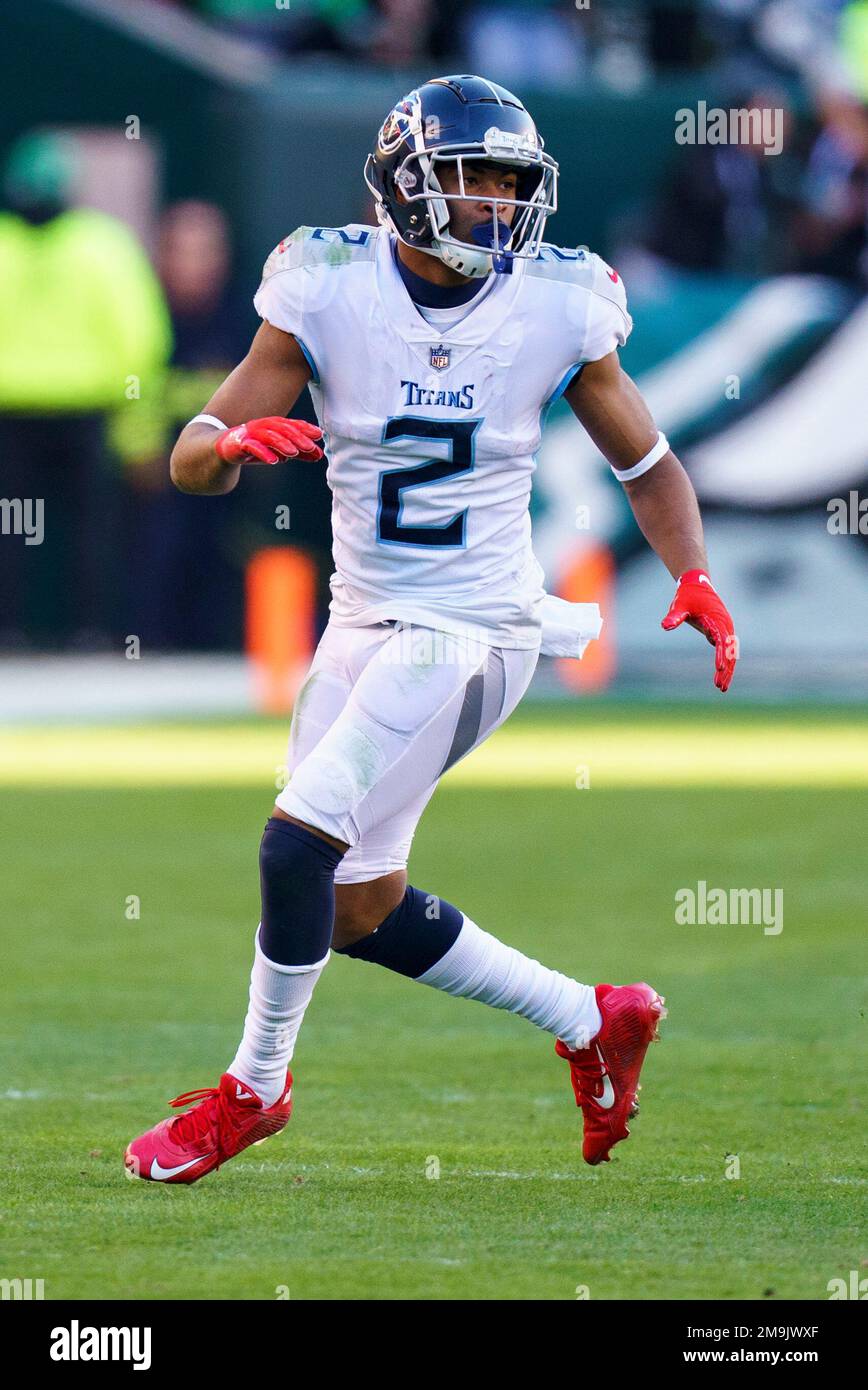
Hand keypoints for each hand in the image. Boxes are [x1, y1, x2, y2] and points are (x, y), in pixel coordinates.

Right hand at [214, 416, 322, 464]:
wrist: (222, 452)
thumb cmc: (253, 449)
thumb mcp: (278, 451)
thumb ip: (298, 453)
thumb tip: (319, 455)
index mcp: (271, 426)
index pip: (290, 424)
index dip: (304, 428)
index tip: (319, 434)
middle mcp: (261, 426)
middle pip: (281, 428)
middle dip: (296, 436)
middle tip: (310, 446)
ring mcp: (249, 434)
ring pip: (267, 435)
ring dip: (281, 443)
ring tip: (294, 452)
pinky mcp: (237, 444)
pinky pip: (251, 447)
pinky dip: (263, 453)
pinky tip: (274, 460)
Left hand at [661, 569, 737, 691]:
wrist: (697, 585)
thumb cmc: (687, 596)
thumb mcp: (679, 605)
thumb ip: (674, 617)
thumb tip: (665, 626)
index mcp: (716, 619)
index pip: (721, 640)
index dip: (721, 654)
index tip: (719, 668)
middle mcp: (725, 625)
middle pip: (729, 651)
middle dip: (726, 670)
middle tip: (720, 687)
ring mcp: (726, 629)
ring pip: (730, 653)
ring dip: (728, 670)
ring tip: (721, 688)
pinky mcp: (723, 632)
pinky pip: (727, 650)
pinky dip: (726, 663)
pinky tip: (721, 678)